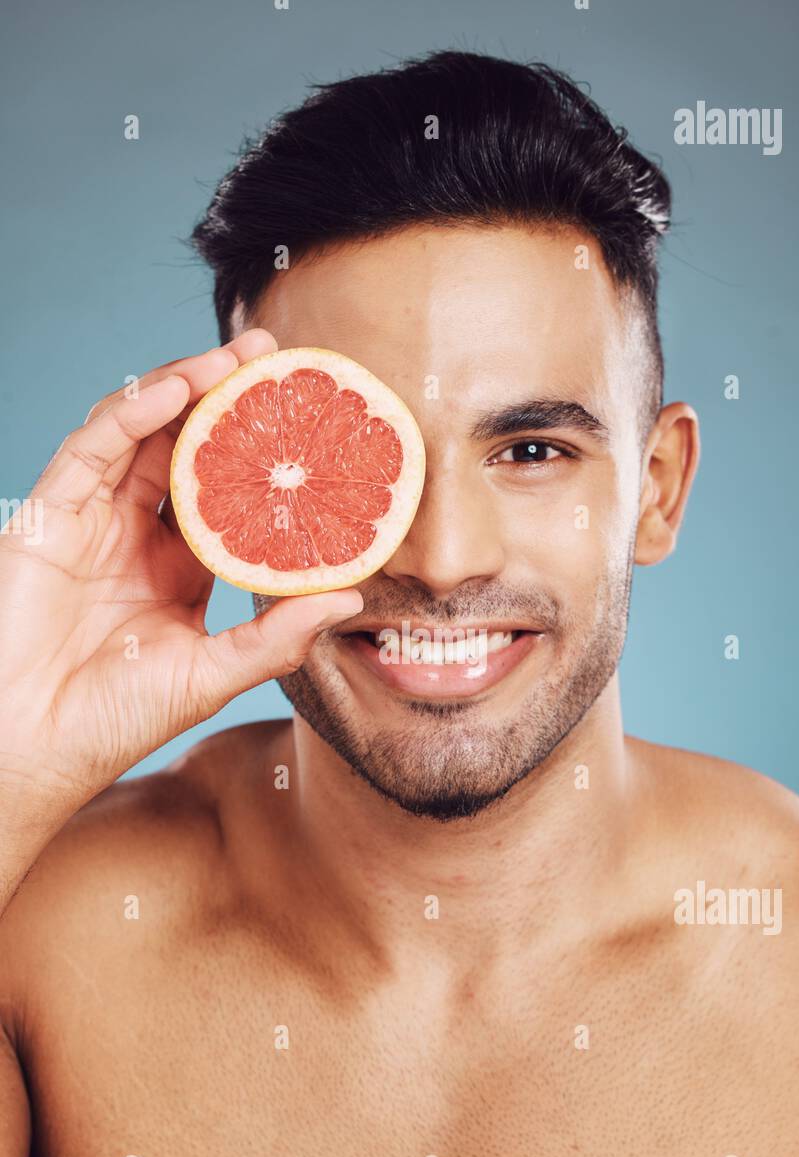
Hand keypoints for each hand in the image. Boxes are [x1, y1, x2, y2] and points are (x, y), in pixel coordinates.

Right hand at [0, 329, 362, 809]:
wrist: (31, 746)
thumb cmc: (114, 721)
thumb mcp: (212, 676)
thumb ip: (277, 639)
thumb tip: (353, 600)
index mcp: (180, 569)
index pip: (227, 492)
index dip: (262, 453)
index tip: (309, 419)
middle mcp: (138, 535)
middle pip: (185, 447)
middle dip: (226, 397)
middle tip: (274, 356)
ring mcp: (93, 520)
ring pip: (141, 432)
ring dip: (185, 385)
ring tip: (236, 356)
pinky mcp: (52, 515)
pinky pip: (93, 449)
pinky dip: (132, 412)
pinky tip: (175, 386)